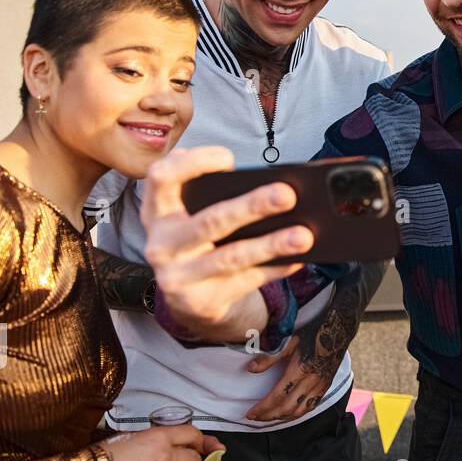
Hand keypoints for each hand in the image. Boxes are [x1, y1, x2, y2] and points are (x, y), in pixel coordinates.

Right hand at [141, 147, 313, 334]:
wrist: (187, 297)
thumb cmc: (199, 238)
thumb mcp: (192, 212)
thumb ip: (211, 189)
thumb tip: (270, 182)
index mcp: (157, 210)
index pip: (161, 177)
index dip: (192, 164)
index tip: (229, 158)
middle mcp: (161, 244)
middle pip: (209, 221)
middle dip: (251, 206)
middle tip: (287, 195)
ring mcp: (177, 277)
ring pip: (231, 257)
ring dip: (271, 244)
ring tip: (304, 235)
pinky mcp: (199, 302)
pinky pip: (246, 282)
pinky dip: (275, 268)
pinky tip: (298, 259)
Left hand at [245, 335, 331, 421]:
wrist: (338, 327)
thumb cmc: (313, 330)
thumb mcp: (289, 339)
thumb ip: (271, 356)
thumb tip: (251, 369)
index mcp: (301, 369)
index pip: (278, 396)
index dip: (263, 408)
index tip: (250, 413)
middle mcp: (312, 380)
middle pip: (287, 407)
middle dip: (269, 416)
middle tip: (255, 417)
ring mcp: (321, 384)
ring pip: (300, 411)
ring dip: (282, 417)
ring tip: (269, 417)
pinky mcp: (327, 385)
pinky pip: (312, 406)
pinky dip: (298, 413)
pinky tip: (289, 413)